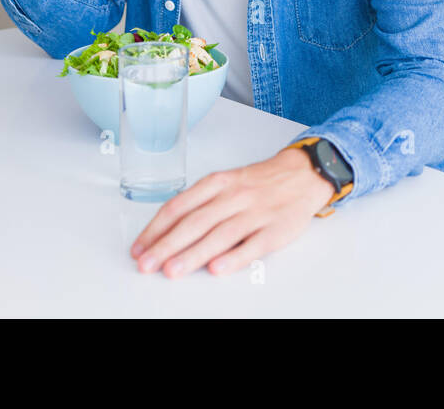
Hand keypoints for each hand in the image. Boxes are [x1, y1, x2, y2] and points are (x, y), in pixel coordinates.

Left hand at [130, 147, 336, 277]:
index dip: (156, 228)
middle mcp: (235, 196)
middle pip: (196, 222)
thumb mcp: (226, 181)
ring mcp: (256, 213)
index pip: (180, 206)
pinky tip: (217, 268)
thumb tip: (166, 233)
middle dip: (167, 245)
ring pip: (221, 234)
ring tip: (172, 271)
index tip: (140, 247)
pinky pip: (253, 245)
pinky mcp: (276, 229)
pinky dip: (234, 257)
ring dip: (193, 254)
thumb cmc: (259, 182)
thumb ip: (200, 203)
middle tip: (146, 264)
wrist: (303, 174)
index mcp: (218, 183)